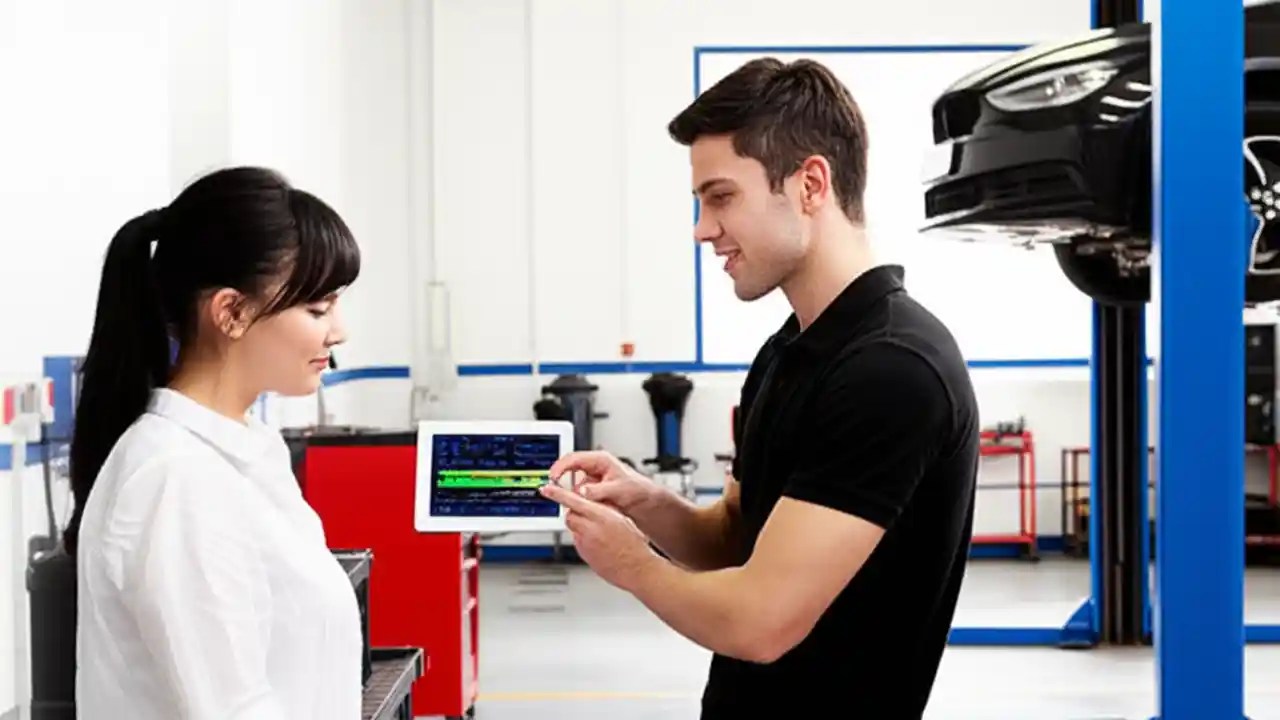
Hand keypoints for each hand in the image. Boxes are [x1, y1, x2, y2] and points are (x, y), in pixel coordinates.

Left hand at [539, 483, 657, 592]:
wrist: (636, 569)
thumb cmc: (634, 545)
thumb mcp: (622, 519)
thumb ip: (605, 510)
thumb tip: (595, 503)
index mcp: (601, 517)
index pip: (573, 501)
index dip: (557, 494)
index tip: (546, 489)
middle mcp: (590, 530)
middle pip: (570, 515)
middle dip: (574, 512)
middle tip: (587, 514)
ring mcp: (585, 544)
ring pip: (574, 529)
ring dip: (581, 526)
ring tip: (599, 533)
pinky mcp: (583, 555)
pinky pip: (578, 542)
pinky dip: (585, 540)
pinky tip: (599, 544)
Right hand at [548, 450, 660, 515]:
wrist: (646, 501)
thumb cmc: (637, 489)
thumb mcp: (618, 489)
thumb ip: (599, 490)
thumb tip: (582, 492)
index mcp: (600, 460)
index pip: (574, 458)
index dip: (560, 467)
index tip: (552, 477)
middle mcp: (594, 467)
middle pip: (569, 469)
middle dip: (561, 480)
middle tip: (554, 490)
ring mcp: (593, 478)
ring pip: (573, 483)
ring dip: (571, 492)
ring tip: (572, 501)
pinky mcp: (593, 489)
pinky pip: (579, 492)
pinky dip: (578, 498)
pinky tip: (582, 505)